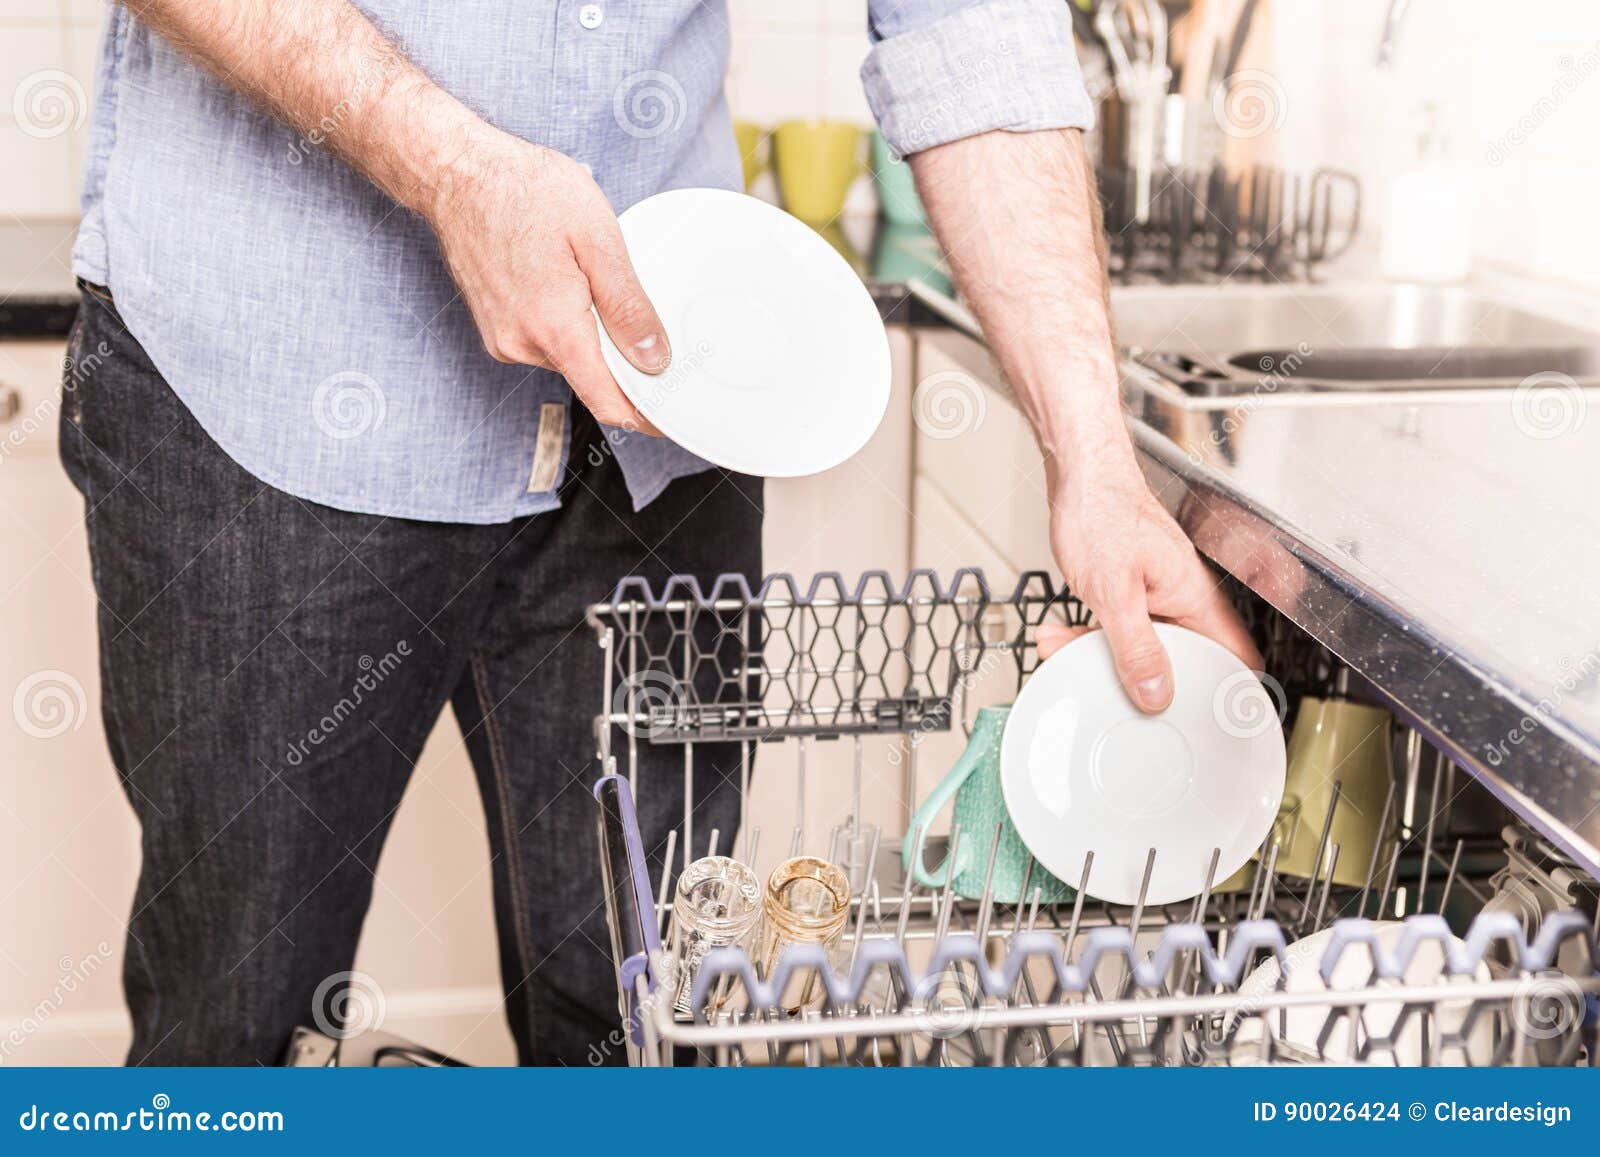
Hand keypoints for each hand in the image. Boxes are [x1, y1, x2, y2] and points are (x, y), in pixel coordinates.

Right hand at [426, 130, 665, 430]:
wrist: (456, 172)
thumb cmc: (523, 190)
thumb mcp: (598, 239)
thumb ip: (628, 306)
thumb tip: (654, 358)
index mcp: (554, 329)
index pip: (608, 402)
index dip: (646, 415)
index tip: (671, 418)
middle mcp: (523, 345)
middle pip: (592, 377)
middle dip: (622, 358)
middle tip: (645, 315)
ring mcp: (504, 339)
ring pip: (570, 356)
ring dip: (592, 332)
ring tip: (591, 277)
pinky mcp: (496, 328)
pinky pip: (546, 340)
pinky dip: (566, 323)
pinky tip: (566, 280)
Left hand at [1036, 450, 1261, 711]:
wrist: (1078, 472)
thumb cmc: (1101, 511)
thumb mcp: (1114, 591)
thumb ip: (1136, 646)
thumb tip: (1156, 693)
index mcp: (1194, 597)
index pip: (1233, 656)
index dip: (1229, 691)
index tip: (1210, 723)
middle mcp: (1181, 597)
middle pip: (1177, 658)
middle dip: (1138, 678)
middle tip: (1109, 690)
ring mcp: (1155, 592)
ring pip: (1138, 643)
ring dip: (1099, 654)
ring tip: (1062, 649)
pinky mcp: (1128, 587)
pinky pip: (1115, 625)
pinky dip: (1084, 633)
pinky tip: (1057, 632)